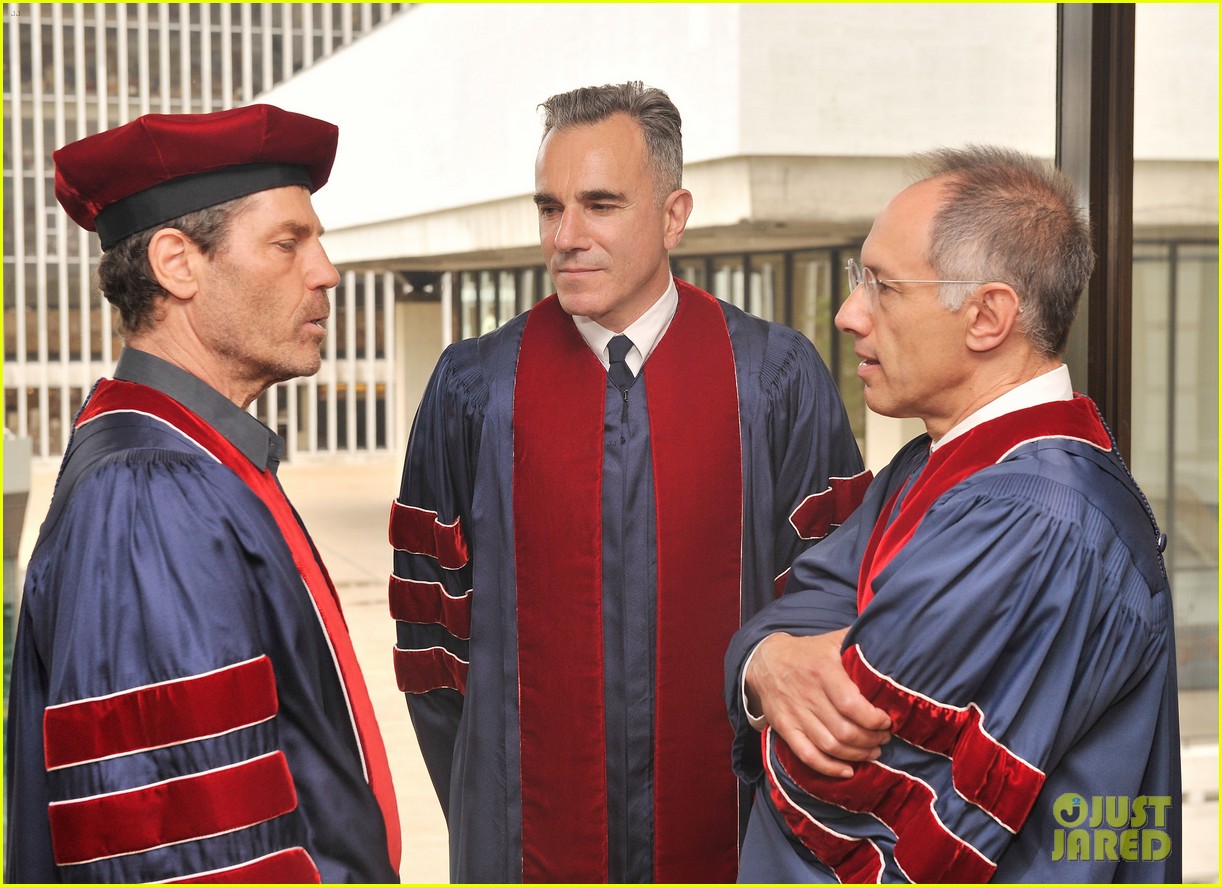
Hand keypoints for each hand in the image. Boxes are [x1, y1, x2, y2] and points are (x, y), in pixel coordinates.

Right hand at [744, 629, 890, 777]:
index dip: (874, 719)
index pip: (852, 705)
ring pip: (830, 746)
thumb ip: (860, 642)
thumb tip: (893, 643)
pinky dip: (829, 768)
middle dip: (871, 740)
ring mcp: (794, 714)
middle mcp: (808, 694)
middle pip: (845, 731)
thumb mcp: (833, 640)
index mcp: (823, 671)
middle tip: (884, 738)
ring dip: (857, 755)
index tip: (887, 721)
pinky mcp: (785, 728)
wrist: (766, 660)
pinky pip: (807, 755)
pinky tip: (848, 771)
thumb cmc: (808, 652)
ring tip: (873, 751)